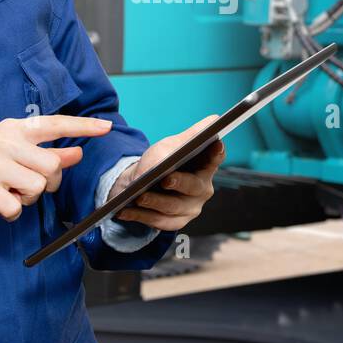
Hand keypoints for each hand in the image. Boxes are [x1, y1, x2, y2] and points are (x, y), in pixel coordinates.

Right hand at [0, 115, 112, 222]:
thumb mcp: (6, 151)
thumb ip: (40, 152)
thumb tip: (75, 153)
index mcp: (12, 129)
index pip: (54, 124)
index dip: (82, 127)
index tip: (105, 127)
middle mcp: (4, 142)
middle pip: (51, 166)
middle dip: (48, 183)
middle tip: (28, 186)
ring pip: (37, 188)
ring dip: (28, 199)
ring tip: (9, 193)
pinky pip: (16, 208)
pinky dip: (12, 214)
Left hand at [109, 114, 225, 231]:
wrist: (143, 184)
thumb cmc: (161, 161)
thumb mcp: (171, 145)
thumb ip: (191, 135)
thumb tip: (214, 120)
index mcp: (206, 167)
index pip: (216, 158)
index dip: (217, 152)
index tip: (216, 144)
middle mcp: (203, 189)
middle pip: (193, 186)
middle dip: (179, 183)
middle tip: (166, 179)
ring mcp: (190, 208)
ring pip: (173, 207)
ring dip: (154, 202)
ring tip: (139, 197)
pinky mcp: (175, 222)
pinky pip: (158, 221)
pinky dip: (141, 216)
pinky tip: (125, 211)